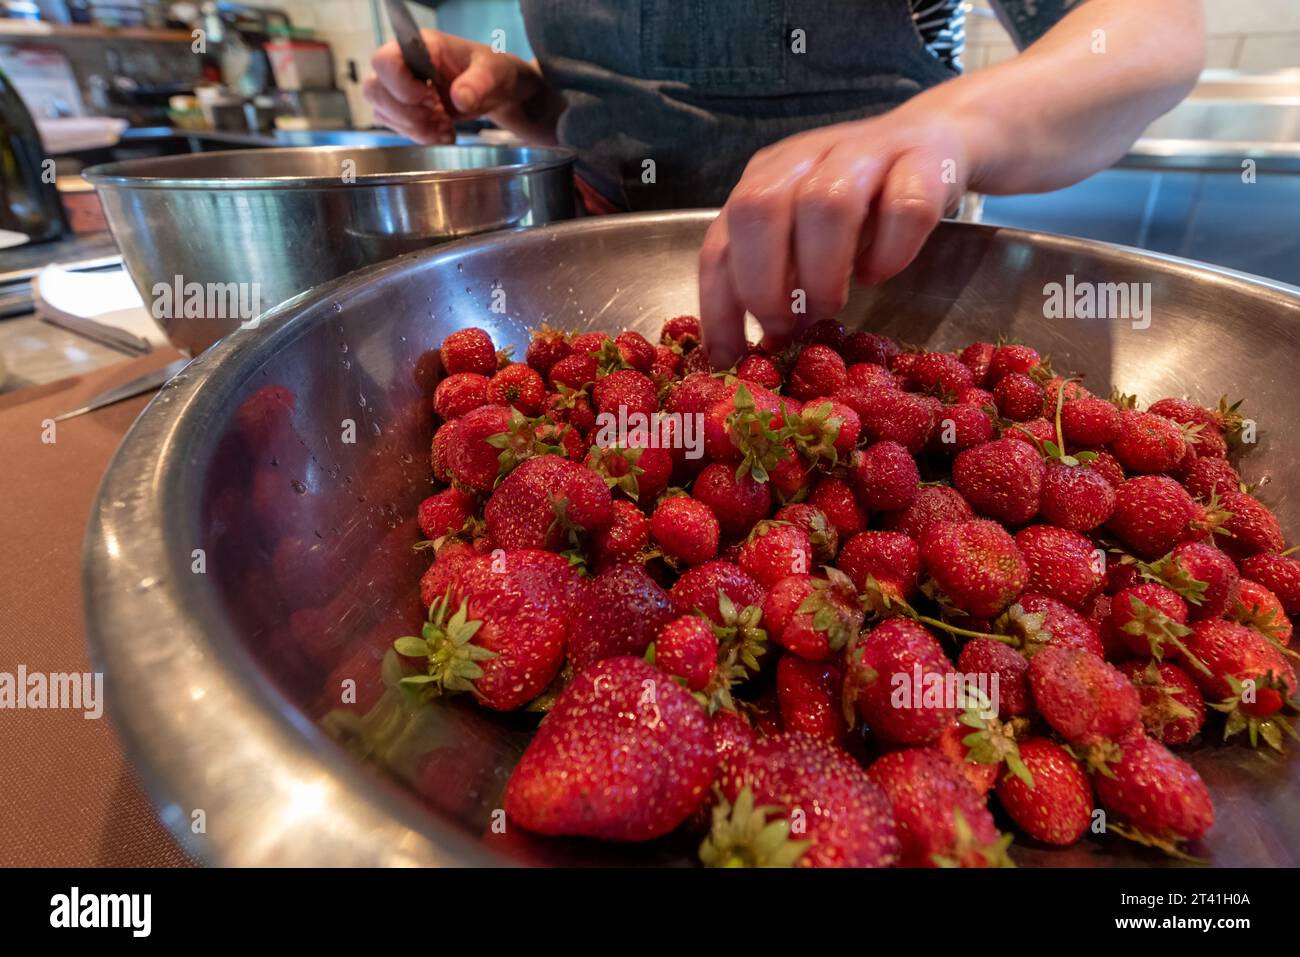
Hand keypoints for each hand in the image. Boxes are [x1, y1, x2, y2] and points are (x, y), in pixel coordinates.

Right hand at [364, 31, 538, 143]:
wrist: (497, 92)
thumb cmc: (493, 73)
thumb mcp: (494, 73)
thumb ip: (478, 83)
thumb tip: (459, 98)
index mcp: (420, 45)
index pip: (385, 61)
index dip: (401, 86)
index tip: (434, 101)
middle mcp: (402, 63)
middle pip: (375, 89)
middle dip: (409, 114)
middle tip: (442, 118)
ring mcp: (398, 87)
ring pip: (382, 111)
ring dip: (414, 128)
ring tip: (447, 129)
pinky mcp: (403, 108)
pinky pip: (395, 126)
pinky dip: (419, 136)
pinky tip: (443, 134)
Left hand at [699, 101, 977, 367]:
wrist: (937, 140)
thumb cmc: (863, 202)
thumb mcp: (808, 234)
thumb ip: (780, 276)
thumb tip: (762, 344)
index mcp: (766, 179)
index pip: (719, 243)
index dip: (718, 307)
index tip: (730, 357)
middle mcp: (804, 158)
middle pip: (758, 209)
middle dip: (763, 284)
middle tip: (786, 327)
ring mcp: (864, 154)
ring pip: (826, 205)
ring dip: (822, 273)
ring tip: (832, 306)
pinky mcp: (924, 161)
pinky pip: (905, 207)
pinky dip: (890, 252)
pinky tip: (879, 272)